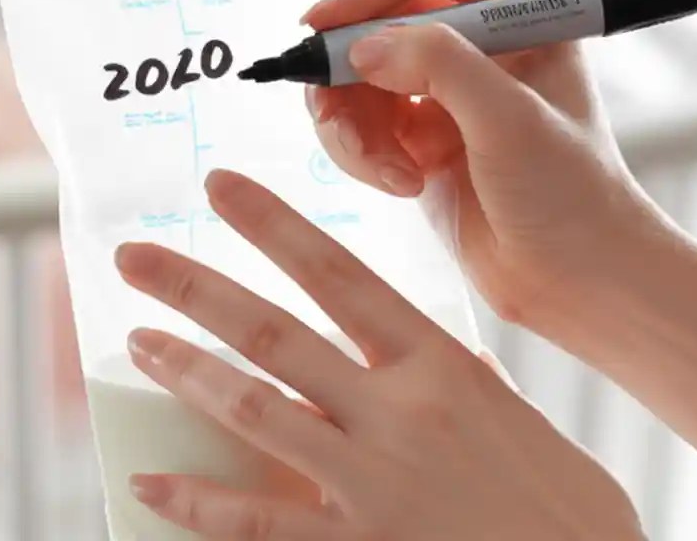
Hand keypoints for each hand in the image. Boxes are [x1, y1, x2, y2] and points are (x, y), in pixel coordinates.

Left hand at [114, 170, 641, 540]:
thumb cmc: (564, 506)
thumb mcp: (517, 416)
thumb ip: (461, 377)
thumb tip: (431, 348)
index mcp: (439, 364)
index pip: (339, 274)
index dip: (271, 226)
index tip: (220, 189)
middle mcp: (399, 411)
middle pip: (274, 333)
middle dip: (195, 289)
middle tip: (131, 258)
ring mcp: (373, 481)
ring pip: (255, 410)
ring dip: (185, 372)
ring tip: (137, 342)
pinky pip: (258, 521)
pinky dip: (196, 499)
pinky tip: (147, 479)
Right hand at [301, 0, 664, 329]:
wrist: (579, 284)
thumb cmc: (574, 199)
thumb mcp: (512, 120)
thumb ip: (439, 66)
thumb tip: (362, 47)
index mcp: (512, 9)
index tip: (330, 28)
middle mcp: (472, 41)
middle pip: (370, 14)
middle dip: (344, 68)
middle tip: (333, 113)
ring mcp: (439, 91)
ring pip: (350, 75)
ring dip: (350, 124)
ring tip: (386, 170)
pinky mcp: (414, 139)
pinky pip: (354, 124)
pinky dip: (359, 155)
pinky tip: (401, 185)